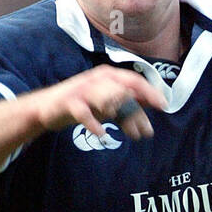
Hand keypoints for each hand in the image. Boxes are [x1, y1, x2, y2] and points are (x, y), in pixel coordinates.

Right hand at [30, 67, 167, 140]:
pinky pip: (84, 113)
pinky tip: (102, 135)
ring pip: (106, 97)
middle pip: (123, 90)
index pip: (133, 80)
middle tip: (147, 133)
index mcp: (108, 76)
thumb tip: (153, 104)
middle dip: (138, 112)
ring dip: (121, 116)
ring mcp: (82, 90)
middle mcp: (96, 79)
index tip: (164, 105)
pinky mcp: (69, 103)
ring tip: (132, 134)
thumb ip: (128, 103)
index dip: (150, 92)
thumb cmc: (82, 104)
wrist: (47, 108)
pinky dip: (93, 124)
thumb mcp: (108, 103)